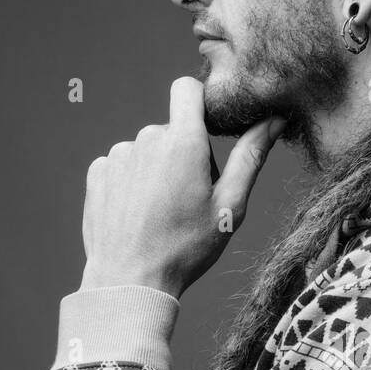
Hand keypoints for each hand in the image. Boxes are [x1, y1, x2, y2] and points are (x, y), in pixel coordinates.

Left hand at [79, 77, 284, 298]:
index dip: (200, 102)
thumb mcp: (230, 207)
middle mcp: (146, 139)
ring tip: (160, 213)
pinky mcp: (97, 174)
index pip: (187, 89)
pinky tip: (138, 215)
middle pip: (171, 130)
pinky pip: (121, 166)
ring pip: (146, 151)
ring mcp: (118, 155)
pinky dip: (132, 184)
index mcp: (183, 142)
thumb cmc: (186, 248)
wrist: (130, 281)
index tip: (208, 129)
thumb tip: (273, 120)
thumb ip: (251, 157)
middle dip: (184, 154)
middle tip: (190, 200)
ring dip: (156, 171)